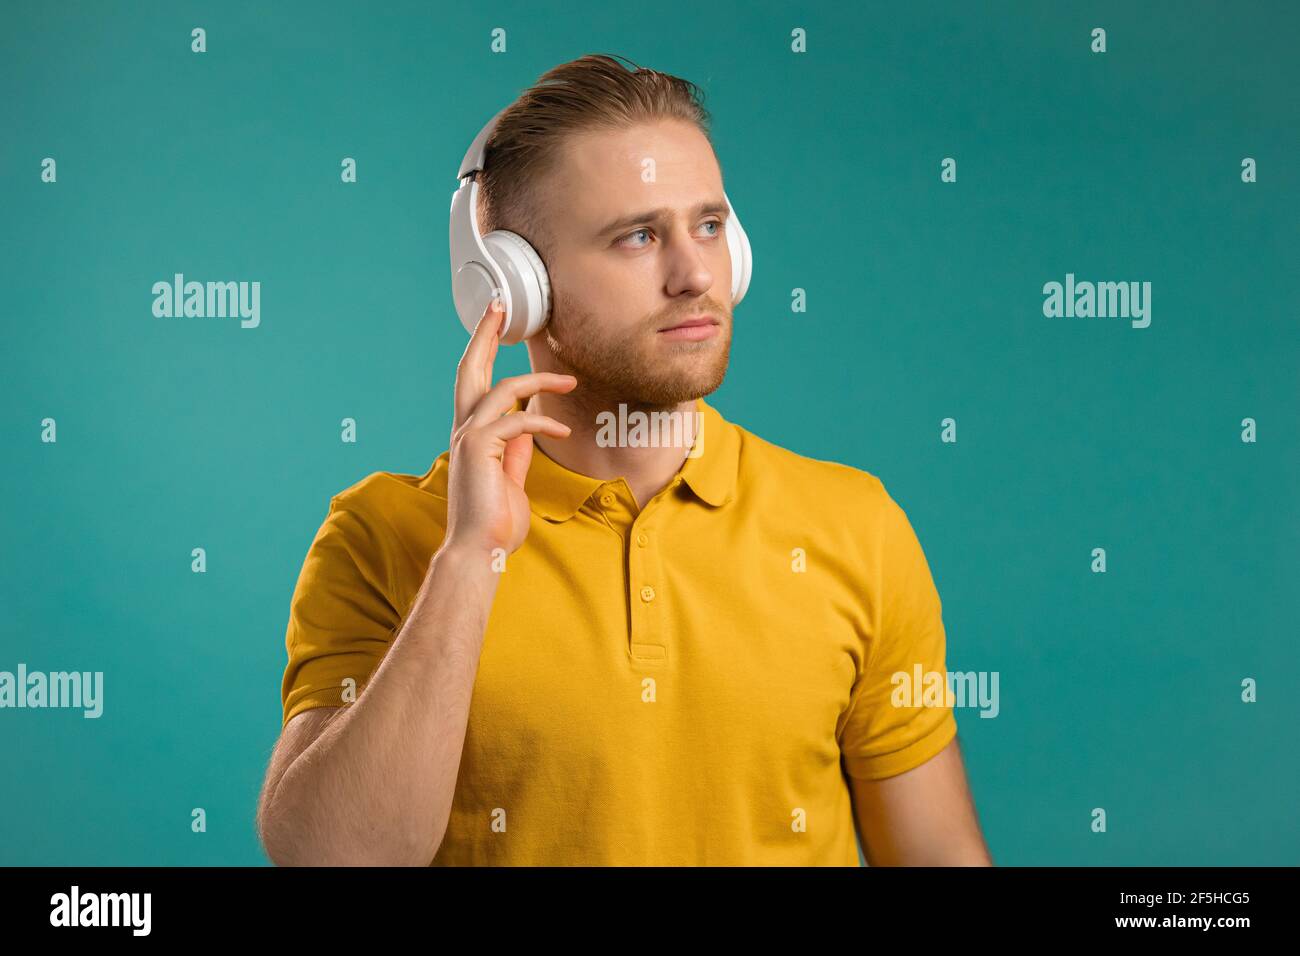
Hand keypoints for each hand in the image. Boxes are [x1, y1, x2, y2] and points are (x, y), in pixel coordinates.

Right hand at [443, 298, 576, 556]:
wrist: (480, 551)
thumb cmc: (495, 522)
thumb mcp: (511, 478)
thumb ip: (517, 450)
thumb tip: (529, 426)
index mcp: (471, 435)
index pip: (474, 383)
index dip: (483, 351)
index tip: (496, 324)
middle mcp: (464, 429)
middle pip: (470, 368)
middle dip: (484, 334)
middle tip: (499, 305)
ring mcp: (469, 437)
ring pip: (502, 389)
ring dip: (539, 381)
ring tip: (570, 382)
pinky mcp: (480, 448)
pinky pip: (517, 421)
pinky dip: (542, 421)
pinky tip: (563, 433)